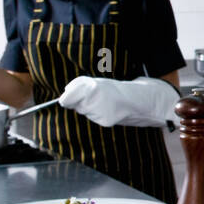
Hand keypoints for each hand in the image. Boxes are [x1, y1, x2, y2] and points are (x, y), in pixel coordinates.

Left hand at [58, 76, 176, 126]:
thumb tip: (64, 97)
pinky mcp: (105, 121)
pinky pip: (94, 118)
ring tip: (104, 102)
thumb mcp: (97, 82)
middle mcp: (94, 100)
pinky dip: (98, 115)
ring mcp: (100, 112)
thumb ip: (79, 87)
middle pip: (76, 106)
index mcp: (91, 87)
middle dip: (81, 102)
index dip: (66, 99)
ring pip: (85, 112)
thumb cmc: (116, 89)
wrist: (138, 100)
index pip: (66, 99)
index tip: (66, 100)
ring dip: (91, 108)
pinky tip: (108, 110)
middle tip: (96, 97)